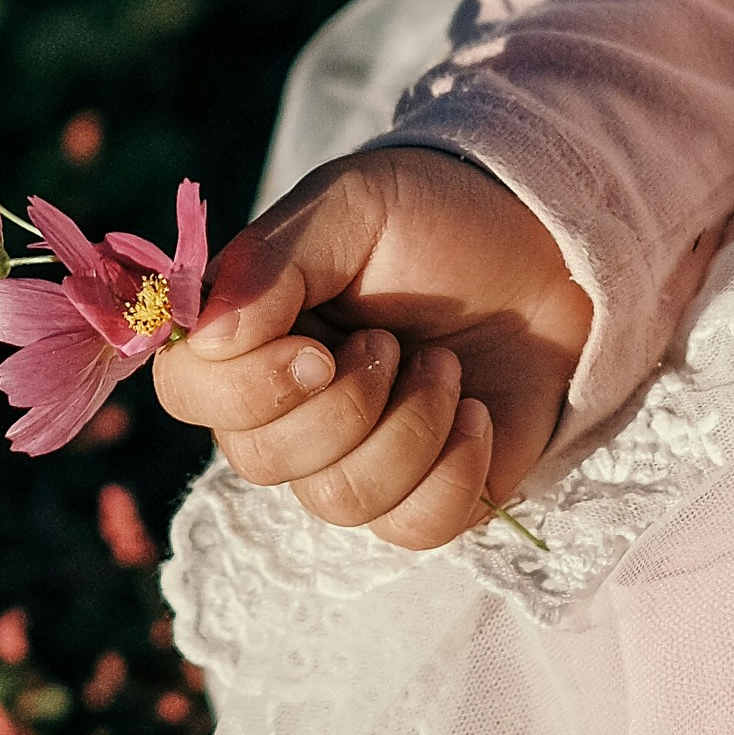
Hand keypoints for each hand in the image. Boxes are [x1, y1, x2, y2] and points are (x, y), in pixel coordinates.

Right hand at [152, 145, 591, 551]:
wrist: (542, 247)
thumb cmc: (433, 219)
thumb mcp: (349, 206)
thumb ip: (269, 262)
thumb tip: (207, 336)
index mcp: (248, 335)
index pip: (191, 395)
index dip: (249, 389)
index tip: (318, 348)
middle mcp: (286, 408)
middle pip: (262, 461)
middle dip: (344, 407)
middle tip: (392, 342)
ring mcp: (353, 457)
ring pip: (341, 501)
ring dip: (408, 430)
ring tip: (444, 366)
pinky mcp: (424, 492)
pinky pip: (412, 529)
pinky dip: (454, 475)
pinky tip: (477, 414)